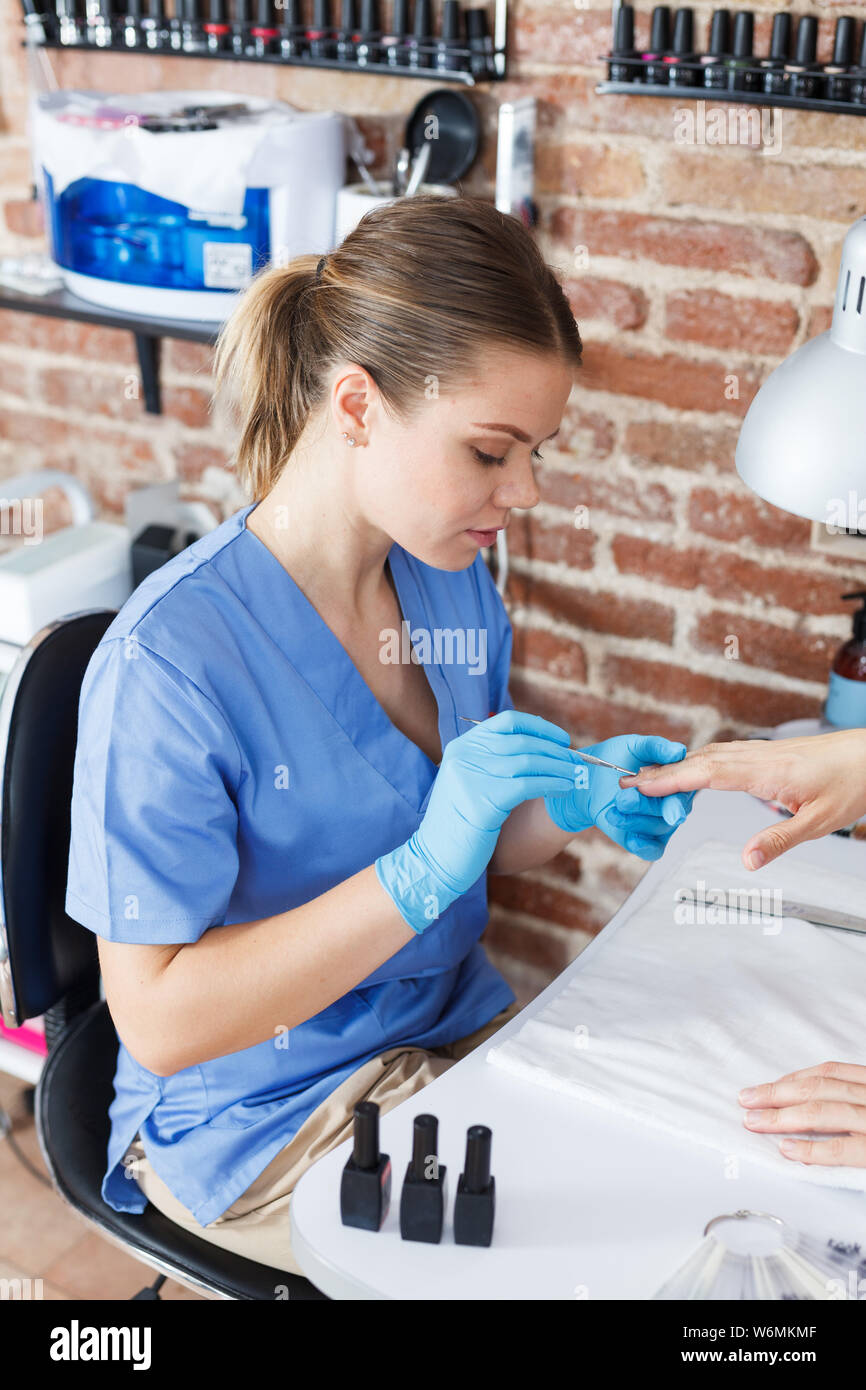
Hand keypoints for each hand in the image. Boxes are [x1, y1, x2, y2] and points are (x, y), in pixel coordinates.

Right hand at [376, 709, 579, 932]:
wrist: (434, 858)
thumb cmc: (458, 825)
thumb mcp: (468, 783)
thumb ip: (492, 763)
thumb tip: (542, 752)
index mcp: (461, 746)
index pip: (507, 721)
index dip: (540, 727)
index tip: (561, 739)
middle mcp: (465, 755)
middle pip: (522, 741)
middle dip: (556, 751)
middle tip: (576, 762)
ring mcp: (472, 776)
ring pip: (529, 761)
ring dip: (559, 767)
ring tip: (575, 775)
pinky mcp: (483, 801)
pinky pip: (528, 784)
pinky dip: (552, 784)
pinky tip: (564, 788)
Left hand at [544, 733, 694, 859]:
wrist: (587, 779)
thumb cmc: (614, 759)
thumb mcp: (633, 746)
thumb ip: (656, 747)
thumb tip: (678, 751)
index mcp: (676, 780)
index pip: (684, 788)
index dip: (671, 790)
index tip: (651, 789)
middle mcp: (671, 802)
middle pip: (672, 810)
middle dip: (646, 805)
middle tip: (623, 799)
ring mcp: (659, 822)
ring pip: (659, 828)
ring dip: (636, 819)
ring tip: (614, 808)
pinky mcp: (643, 839)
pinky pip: (653, 850)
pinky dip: (645, 846)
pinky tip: (632, 837)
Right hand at [619, 729, 865, 870]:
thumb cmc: (854, 782)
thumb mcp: (820, 821)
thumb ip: (779, 840)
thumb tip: (746, 861)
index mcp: (768, 772)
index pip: (708, 773)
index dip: (671, 778)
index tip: (641, 784)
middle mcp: (760, 756)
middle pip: (701, 760)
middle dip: (663, 771)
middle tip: (629, 784)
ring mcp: (765, 751)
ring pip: (712, 753)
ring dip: (680, 765)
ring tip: (651, 778)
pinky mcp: (771, 752)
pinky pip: (726, 753)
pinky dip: (701, 760)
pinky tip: (695, 768)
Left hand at [739, 1062, 865, 1167]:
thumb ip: (854, 1099)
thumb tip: (810, 1104)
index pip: (830, 1072)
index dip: (794, 1078)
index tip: (767, 1086)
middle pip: (818, 1089)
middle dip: (777, 1094)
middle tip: (747, 1100)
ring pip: (822, 1113)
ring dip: (782, 1117)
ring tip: (755, 1122)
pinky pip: (841, 1149)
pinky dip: (812, 1148)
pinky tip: (787, 1149)